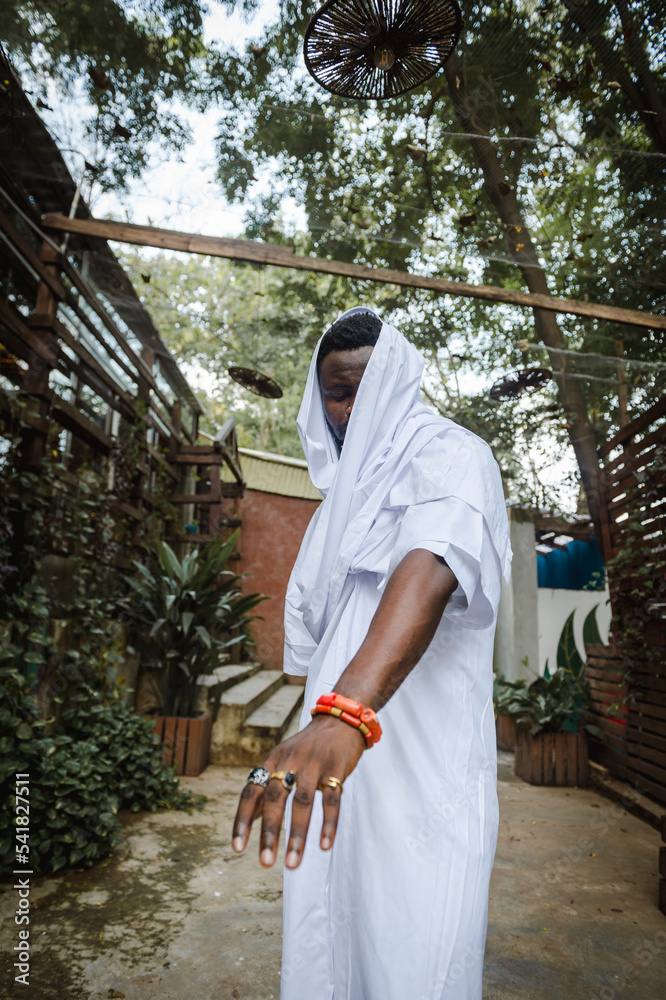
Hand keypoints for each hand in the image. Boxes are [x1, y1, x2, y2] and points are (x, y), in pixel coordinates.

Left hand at [231, 714, 365, 868]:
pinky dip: (328, 824)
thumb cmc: (307, 747)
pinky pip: (332, 800)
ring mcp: (314, 764)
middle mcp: (289, 761)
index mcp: (272, 760)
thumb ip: (267, 787)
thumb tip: (250, 818)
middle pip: (275, 799)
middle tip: (265, 863)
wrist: (340, 719)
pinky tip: (324, 845)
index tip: (237, 848)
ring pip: (303, 802)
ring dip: (297, 835)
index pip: (251, 791)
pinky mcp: (337, 768)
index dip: (242, 820)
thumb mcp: (281, 759)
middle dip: (269, 832)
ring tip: (293, 863)